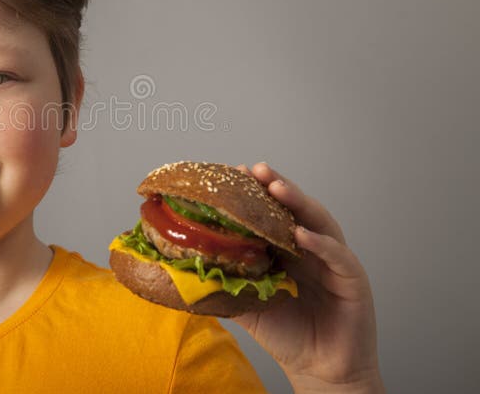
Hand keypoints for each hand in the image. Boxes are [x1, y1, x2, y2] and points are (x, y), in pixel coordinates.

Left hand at [231, 162, 384, 393]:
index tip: (235, 172)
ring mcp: (333, 260)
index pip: (272, 212)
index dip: (256, 192)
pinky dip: (321, 243)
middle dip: (277, 185)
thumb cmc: (286, 334)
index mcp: (287, 249)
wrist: (320, 369)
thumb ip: (225, 282)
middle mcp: (311, 248)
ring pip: (319, 222)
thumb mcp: (247, 303)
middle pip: (296, 208)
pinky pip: (338, 255)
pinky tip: (302, 234)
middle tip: (257, 169)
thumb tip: (186, 267)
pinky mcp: (353, 279)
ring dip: (299, 202)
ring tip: (278, 187)